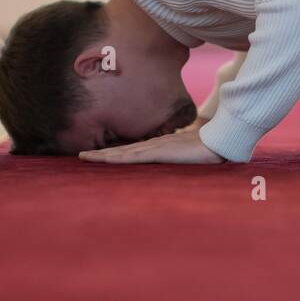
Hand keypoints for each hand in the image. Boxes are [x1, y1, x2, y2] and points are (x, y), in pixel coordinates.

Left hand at [78, 127, 224, 164]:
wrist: (219, 140)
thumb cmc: (209, 146)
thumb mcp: (190, 151)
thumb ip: (180, 152)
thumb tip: (178, 155)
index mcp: (160, 146)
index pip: (132, 149)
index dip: (114, 152)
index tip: (98, 155)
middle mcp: (154, 145)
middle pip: (122, 150)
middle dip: (101, 153)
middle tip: (80, 156)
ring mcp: (155, 148)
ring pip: (123, 153)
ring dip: (103, 156)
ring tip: (84, 158)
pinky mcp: (159, 152)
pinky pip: (134, 156)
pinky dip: (118, 158)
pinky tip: (106, 160)